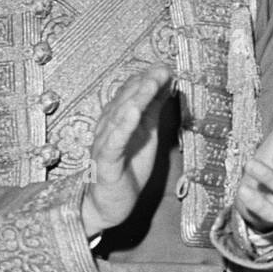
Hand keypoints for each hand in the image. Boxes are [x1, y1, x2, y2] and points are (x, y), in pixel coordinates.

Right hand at [83, 63, 173, 235]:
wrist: (108, 204)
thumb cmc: (127, 167)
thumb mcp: (146, 134)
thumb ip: (153, 110)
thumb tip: (166, 83)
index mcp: (119, 120)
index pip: (131, 94)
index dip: (147, 79)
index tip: (164, 67)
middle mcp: (109, 128)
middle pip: (126, 101)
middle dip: (144, 83)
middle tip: (162, 69)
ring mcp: (106, 144)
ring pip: (119, 117)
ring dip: (135, 98)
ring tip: (150, 83)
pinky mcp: (106, 163)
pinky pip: (114, 143)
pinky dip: (122, 127)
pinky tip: (132, 113)